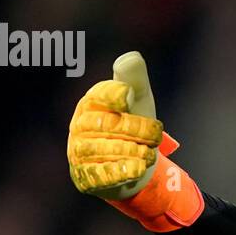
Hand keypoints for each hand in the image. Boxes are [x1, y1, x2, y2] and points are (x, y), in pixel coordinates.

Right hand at [68, 51, 162, 199]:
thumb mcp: (140, 100)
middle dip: (134, 129)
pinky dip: (118, 172)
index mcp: (91, 103)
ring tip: (149, 155)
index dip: (114, 94)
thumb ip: (135, 78)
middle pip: (103, 124)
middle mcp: (80, 126)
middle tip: (155, 135)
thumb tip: (131, 57)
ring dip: (128, 151)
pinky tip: (137, 170)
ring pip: (99, 149)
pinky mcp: (85, 177)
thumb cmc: (135, 125)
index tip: (129, 96)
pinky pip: (98, 174)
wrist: (136, 165)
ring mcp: (80, 152)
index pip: (99, 95)